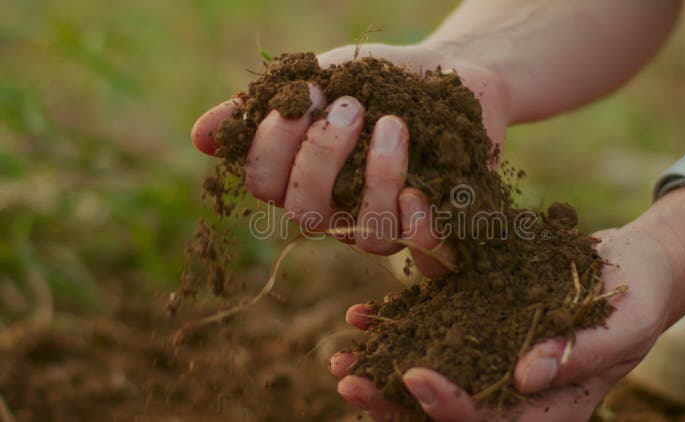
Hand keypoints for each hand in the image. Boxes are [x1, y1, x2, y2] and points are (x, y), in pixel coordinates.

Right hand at [190, 43, 509, 276]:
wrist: (445, 71)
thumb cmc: (377, 78)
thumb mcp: (323, 76)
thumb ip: (270, 103)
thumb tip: (200, 138)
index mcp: (301, 176)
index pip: (265, 184)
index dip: (274, 146)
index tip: (306, 93)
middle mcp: (338, 209)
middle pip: (307, 215)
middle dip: (322, 159)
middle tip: (349, 106)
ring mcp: (383, 221)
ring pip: (366, 237)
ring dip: (377, 180)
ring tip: (393, 124)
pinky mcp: (430, 224)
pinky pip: (420, 249)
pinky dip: (418, 224)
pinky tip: (420, 189)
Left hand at [329, 225, 675, 420]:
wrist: (631, 267)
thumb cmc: (639, 299)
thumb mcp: (622, 325)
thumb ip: (580, 353)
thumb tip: (526, 376)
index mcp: (548, 407)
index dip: (450, 407)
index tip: (414, 375)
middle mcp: (510, 390)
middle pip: (445, 411)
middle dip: (393, 403)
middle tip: (347, 379)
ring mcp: (490, 358)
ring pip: (430, 374)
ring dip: (383, 368)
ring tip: (341, 353)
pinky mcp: (478, 324)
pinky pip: (433, 331)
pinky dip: (399, 326)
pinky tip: (365, 316)